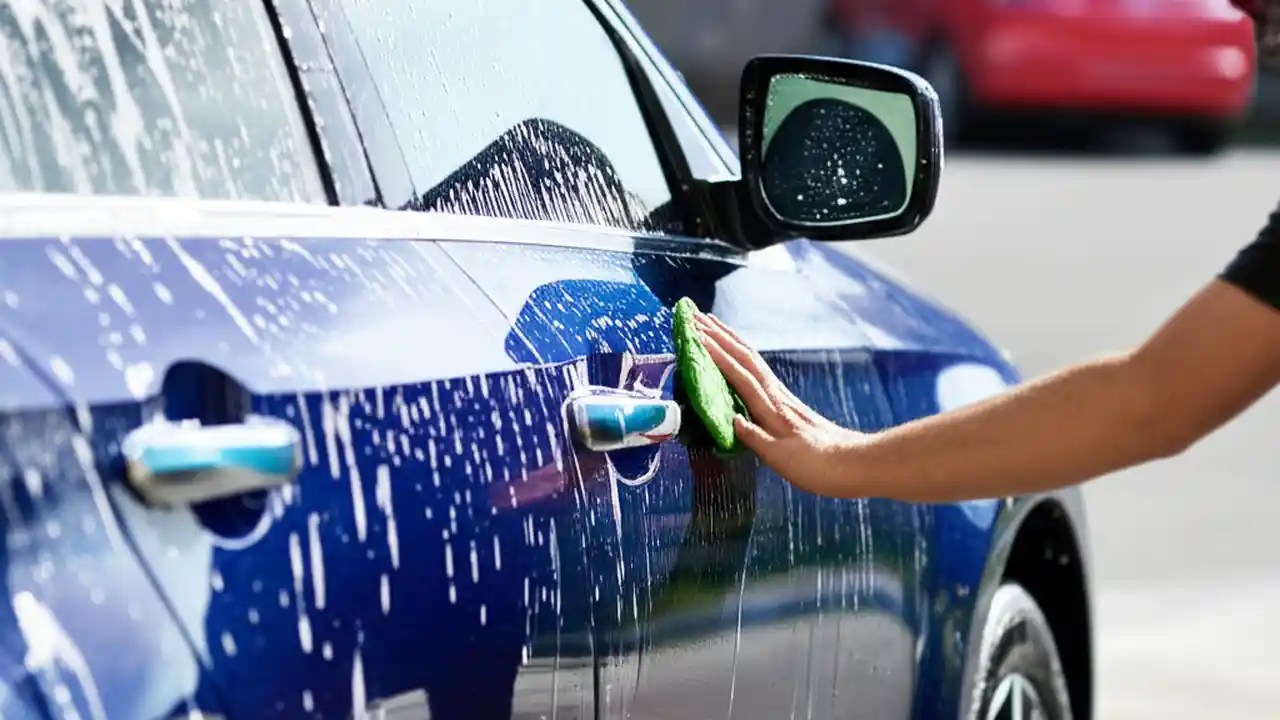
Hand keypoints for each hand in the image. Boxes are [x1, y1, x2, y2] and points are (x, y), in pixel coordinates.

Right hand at [694, 311, 866, 497]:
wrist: (852, 464)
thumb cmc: (818, 466)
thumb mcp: (782, 459)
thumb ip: (755, 439)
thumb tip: (730, 419)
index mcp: (772, 408)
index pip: (739, 374)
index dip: (715, 353)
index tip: (694, 334)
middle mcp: (776, 397)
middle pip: (745, 358)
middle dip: (719, 335)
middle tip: (695, 317)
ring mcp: (782, 398)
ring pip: (752, 360)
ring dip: (730, 340)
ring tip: (711, 325)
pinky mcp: (786, 404)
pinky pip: (757, 372)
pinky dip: (742, 357)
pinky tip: (736, 356)